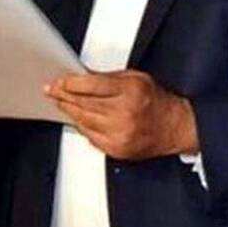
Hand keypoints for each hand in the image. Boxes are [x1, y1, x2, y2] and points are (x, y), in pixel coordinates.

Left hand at [44, 70, 195, 160]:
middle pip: (83, 104)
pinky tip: (76, 118)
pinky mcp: (116, 149)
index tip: (59, 82)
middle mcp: (124, 113)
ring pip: (82, 121)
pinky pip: (89, 136)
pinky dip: (81, 126)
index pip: (91, 85)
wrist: (175, 127)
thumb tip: (83, 78)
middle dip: (63, 96)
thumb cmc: (158, 102)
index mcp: (131, 91)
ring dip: (68, 111)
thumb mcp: (137, 78)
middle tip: (52, 90)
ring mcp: (119, 134)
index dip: (70, 83)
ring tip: (60, 103)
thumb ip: (109, 77)